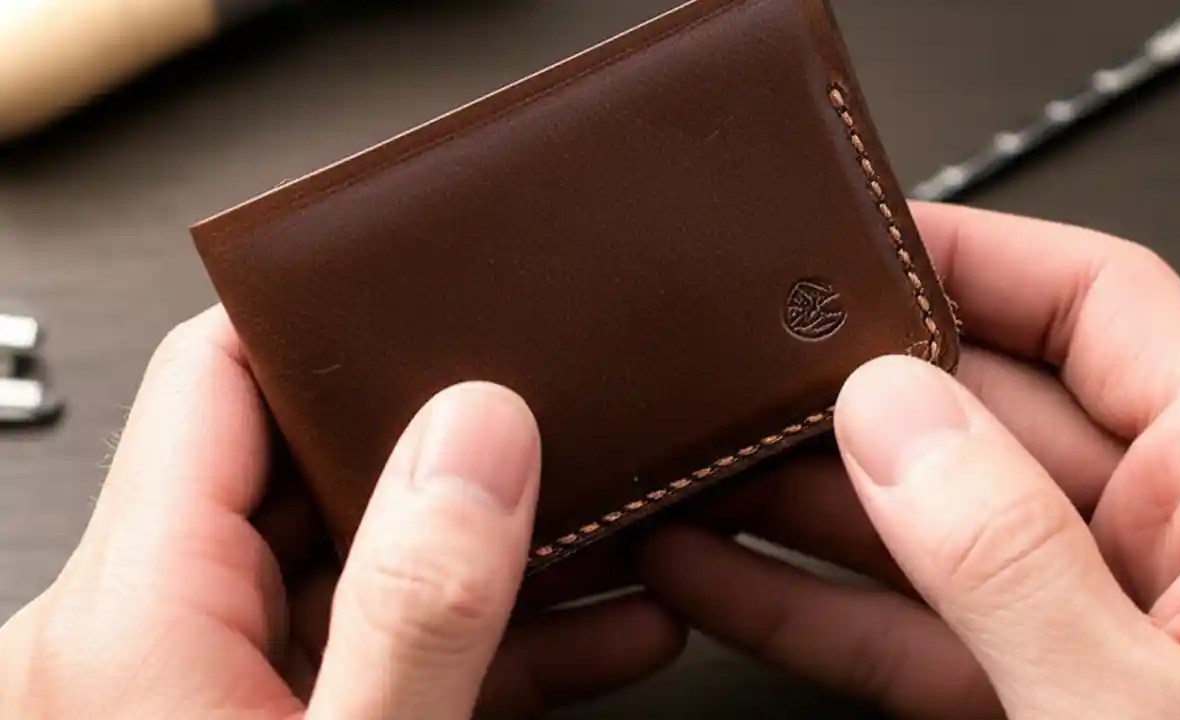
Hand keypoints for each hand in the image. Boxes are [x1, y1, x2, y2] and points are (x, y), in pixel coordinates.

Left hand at [0, 307, 684, 718]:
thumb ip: (412, 605)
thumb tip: (475, 437)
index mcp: (132, 613)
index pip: (220, 382)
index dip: (326, 319)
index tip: (435, 291)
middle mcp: (144, 635)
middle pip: (311, 469)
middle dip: (456, 447)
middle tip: (565, 424)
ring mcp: (205, 689)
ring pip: (364, 566)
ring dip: (495, 553)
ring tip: (620, 536)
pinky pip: (375, 652)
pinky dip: (482, 639)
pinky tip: (594, 635)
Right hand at [640, 203, 1179, 717]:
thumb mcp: (1151, 713)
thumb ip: (1014, 558)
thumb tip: (893, 419)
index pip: (1098, 306)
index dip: (971, 252)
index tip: (851, 238)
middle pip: (988, 411)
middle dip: (855, 389)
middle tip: (738, 370)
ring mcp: (1105, 629)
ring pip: (929, 527)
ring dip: (802, 504)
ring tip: (696, 472)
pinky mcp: (1050, 706)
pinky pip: (916, 633)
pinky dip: (814, 610)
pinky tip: (722, 580)